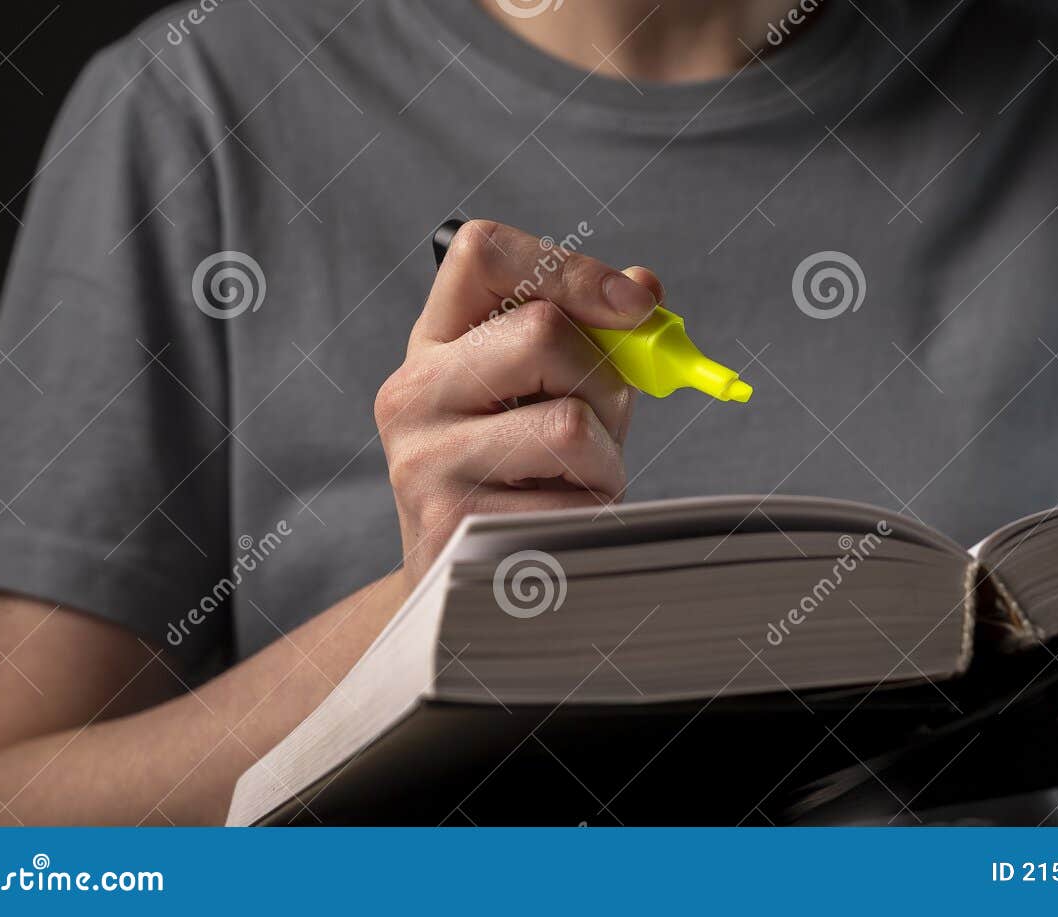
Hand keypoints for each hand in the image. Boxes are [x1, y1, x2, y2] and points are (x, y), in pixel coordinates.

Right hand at [374, 220, 659, 579]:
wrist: (463, 585)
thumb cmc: (522, 475)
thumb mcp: (550, 394)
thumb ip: (594, 337)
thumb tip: (645, 287)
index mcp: (433, 344)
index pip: (483, 251)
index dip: (572, 266)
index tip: (634, 305)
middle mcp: (412, 394)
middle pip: (543, 332)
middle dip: (605, 379)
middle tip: (600, 423)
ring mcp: (425, 463)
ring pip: (570, 423)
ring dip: (606, 457)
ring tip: (576, 480)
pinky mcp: (456, 528)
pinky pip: (573, 498)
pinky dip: (592, 511)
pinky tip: (560, 523)